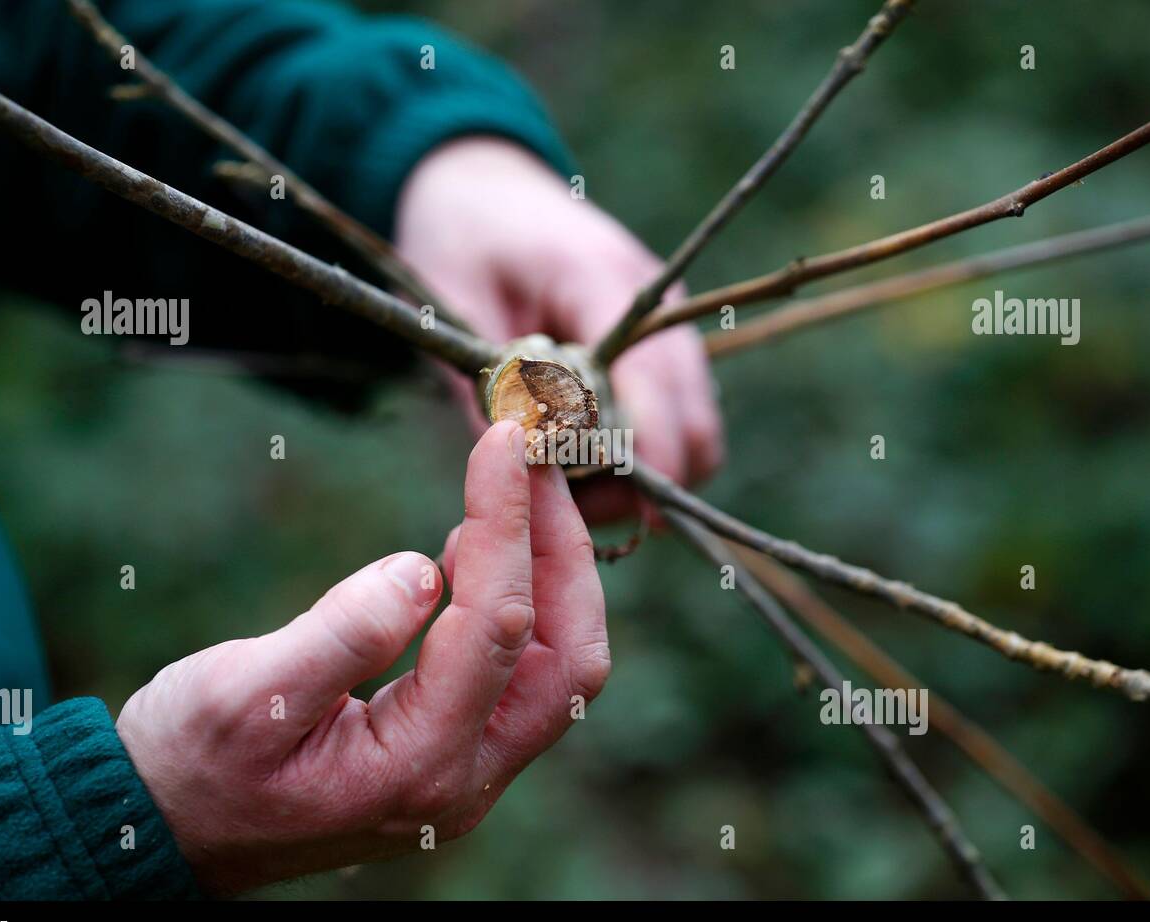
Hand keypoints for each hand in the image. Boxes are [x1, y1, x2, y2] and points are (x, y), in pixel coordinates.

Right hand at [116, 422, 608, 894]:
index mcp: (416, 766)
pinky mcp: (455, 755)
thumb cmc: (189, 766)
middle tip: (536, 462)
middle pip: (568, 658)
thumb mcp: (243, 694)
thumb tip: (422, 570)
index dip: (506, 521)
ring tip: (511, 492)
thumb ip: (342, 633)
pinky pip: (520, 675)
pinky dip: (520, 603)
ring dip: (551, 576)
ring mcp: (467, 773)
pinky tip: (477, 550)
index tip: (502, 440)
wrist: (167, 833)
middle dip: (563, 551)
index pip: (497, 624)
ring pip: (557, 668)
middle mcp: (463, 780)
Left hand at [395, 136, 723, 521]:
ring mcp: (666, 322)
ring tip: (573, 492)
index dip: (653, 454)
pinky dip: (646, 455)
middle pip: (694, 418)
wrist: (480, 179)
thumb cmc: (462, 236)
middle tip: (577, 513)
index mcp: (601, 277)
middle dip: (650, 481)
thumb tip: (517, 478)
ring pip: (694, 428)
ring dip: (648, 475)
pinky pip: (675, 419)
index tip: (638, 513)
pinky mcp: (660, 345)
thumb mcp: (455, 304)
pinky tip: (587, 466)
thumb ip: (485, 387)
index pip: (653, 381)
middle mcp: (656, 300)